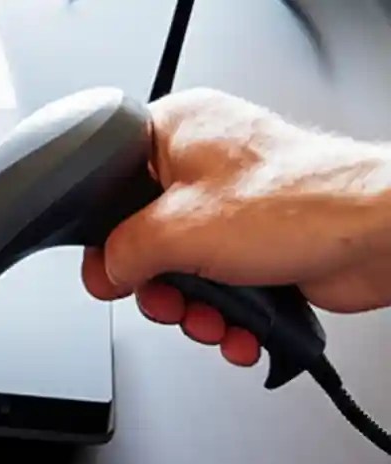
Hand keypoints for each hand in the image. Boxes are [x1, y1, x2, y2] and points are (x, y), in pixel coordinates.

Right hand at [82, 88, 390, 366]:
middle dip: (160, 286)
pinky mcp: (259, 244)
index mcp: (177, 130)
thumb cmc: (304, 203)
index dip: (107, 234)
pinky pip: (219, 285)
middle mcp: (204, 164)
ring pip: (182, 270)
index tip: (114, 268)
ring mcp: (234, 206)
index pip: (111, 182)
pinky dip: (226, 314)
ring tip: (213, 320)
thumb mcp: (179, 229)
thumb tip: (105, 271)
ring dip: (194, 309)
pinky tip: (238, 328)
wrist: (381, 235)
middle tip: (170, 300)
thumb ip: (124, 252)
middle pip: (145, 238)